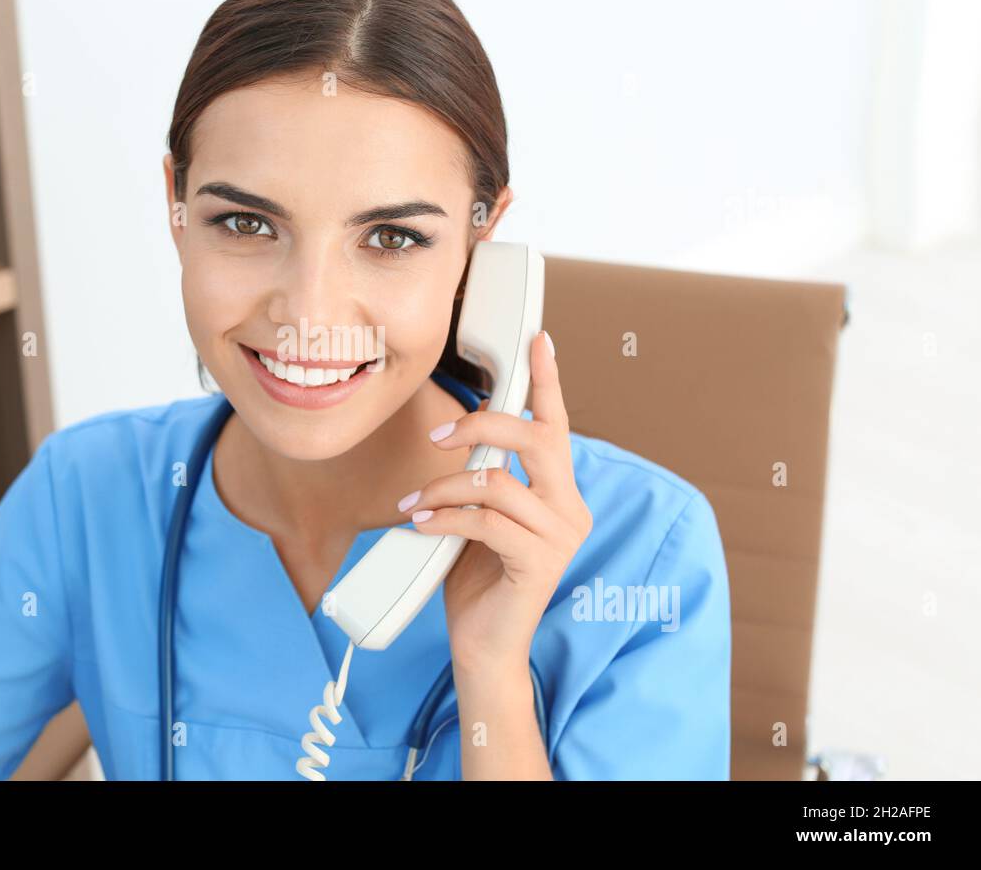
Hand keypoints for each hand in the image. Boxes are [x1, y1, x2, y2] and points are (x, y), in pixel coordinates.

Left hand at [402, 331, 592, 673]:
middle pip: (537, 438)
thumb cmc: (477, 578)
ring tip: (414, 503)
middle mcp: (570, 508)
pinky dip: (445, 517)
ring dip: (445, 486)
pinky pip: (486, 521)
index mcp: (559, 492)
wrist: (483, 645)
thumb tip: (459, 435)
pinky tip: (422, 524)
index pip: (556, 426)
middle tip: (441, 433)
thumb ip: (482, 479)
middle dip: (485, 424)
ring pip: (499, 482)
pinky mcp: (540, 563)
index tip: (540, 340)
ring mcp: (560, 536)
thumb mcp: (479, 516)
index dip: (547, 381)